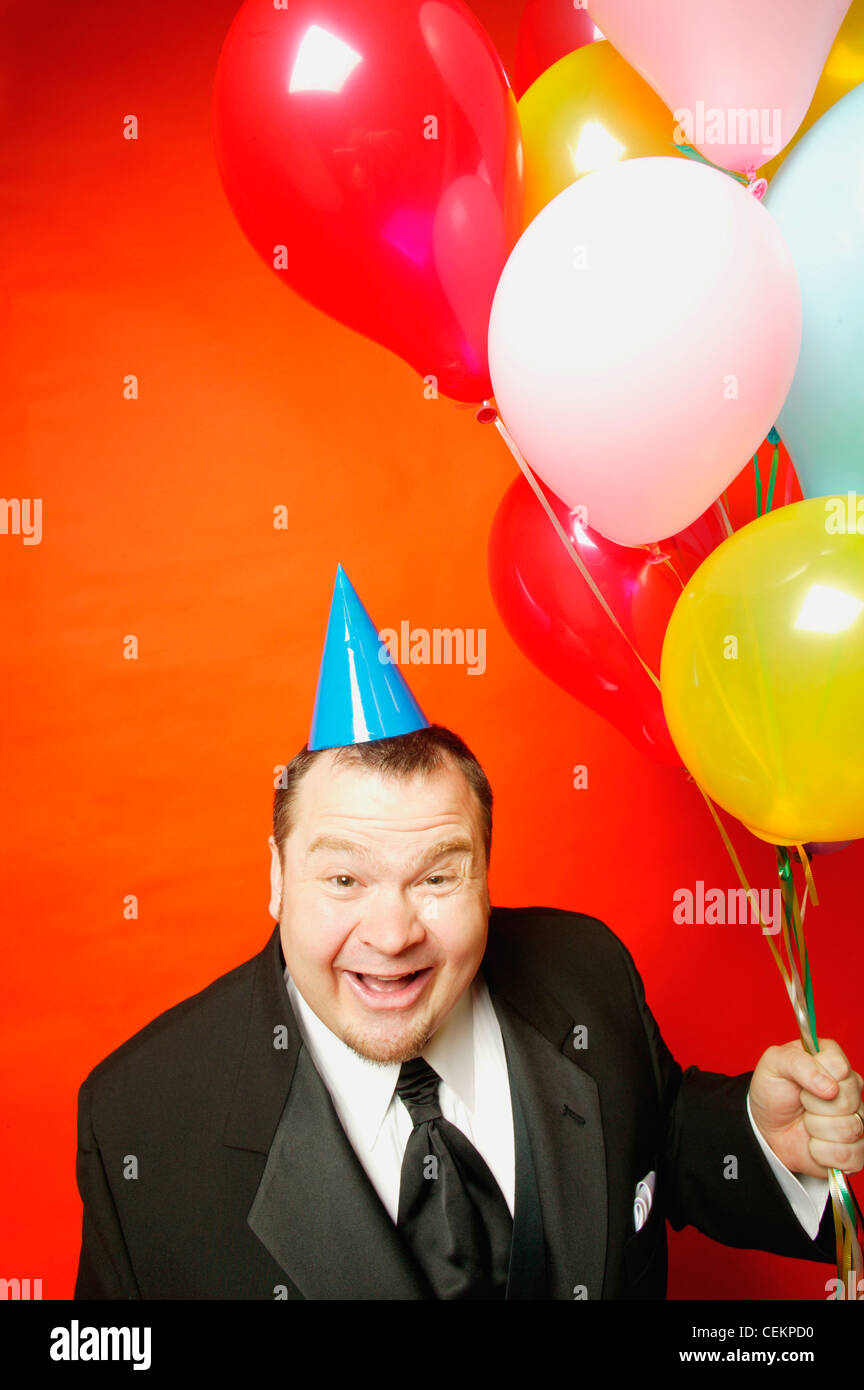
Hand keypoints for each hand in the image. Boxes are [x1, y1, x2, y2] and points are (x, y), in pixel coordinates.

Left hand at [749, 1038, 863, 1178]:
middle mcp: (851, 1087)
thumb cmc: (773, 1091)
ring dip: (816, 1128)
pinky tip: (813, 1142)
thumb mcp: (773, 1063)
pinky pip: (849, 1155)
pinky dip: (822, 1152)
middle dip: (813, 1105)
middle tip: (801, 1102)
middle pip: (846, 1100)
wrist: (768, 1127)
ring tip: (806, 1121)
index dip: (816, 1077)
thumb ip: (797, 1062)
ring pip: (848, 1128)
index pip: (840, 1068)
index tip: (800, 1082)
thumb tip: (830, 1087)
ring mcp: (857, 1117)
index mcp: (833, 1060)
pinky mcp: (856, 1148)